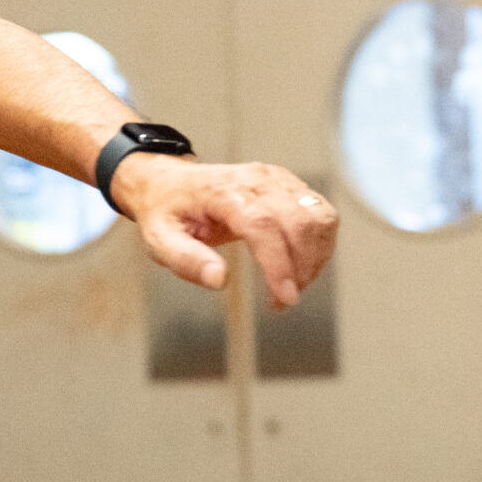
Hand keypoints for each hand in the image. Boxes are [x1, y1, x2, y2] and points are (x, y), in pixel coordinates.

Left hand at [111, 156, 336, 311]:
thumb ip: (186, 260)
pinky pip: (322, 215)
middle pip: (300, 222)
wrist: (171, 183)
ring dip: (315, 259)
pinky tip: (298, 267)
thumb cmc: (166, 212)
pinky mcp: (291, 186)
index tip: (286, 297)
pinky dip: (319, 247)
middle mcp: (257, 180)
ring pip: (320, 218)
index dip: (280, 263)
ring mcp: (278, 180)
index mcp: (222, 191)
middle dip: (301, 269)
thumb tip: (220, 279)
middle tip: (282, 301)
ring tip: (291, 286)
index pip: (263, 224)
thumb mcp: (159, 239)